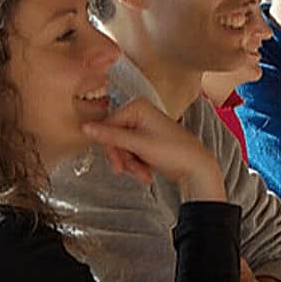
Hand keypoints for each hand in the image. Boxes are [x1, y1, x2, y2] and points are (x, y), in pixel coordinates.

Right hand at [82, 97, 224, 200]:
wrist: (197, 168)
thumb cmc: (174, 152)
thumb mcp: (139, 144)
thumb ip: (111, 136)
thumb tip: (84, 127)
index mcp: (138, 106)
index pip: (107, 125)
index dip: (110, 148)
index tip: (117, 165)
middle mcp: (140, 113)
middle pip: (114, 137)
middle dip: (123, 158)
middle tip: (128, 171)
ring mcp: (143, 126)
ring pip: (122, 148)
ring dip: (130, 164)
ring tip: (143, 174)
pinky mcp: (147, 139)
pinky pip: (131, 152)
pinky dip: (136, 164)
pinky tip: (147, 173)